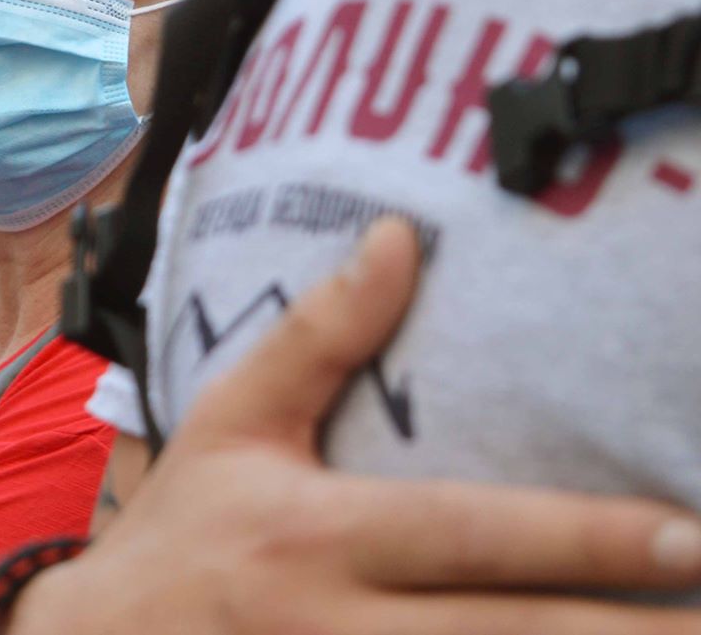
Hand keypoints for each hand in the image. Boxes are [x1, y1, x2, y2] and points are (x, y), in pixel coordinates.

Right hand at [10, 219, 700, 634]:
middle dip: (629, 631)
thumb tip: (399, 237)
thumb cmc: (182, 533)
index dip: (587, 540)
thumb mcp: (228, 424)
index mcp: (318, 534)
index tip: (691, 534)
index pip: (473, 536)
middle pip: (511, 633)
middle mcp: (340, 623)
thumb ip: (317, 337)